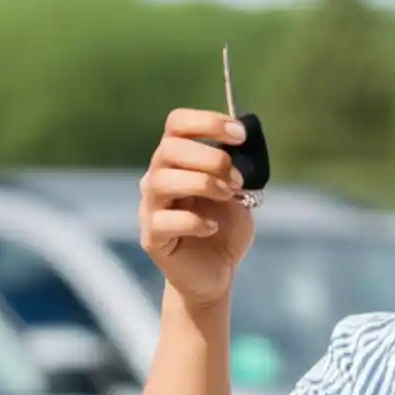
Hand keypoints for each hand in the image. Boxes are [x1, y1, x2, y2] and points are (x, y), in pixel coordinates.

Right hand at [138, 108, 254, 309]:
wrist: (217, 272)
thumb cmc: (225, 228)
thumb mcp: (239, 191)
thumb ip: (238, 167)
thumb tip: (244, 145)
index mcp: (176, 160)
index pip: (176, 124)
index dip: (207, 121)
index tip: (239, 135)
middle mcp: (157, 179)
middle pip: (168, 149)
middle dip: (209, 157)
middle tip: (236, 177)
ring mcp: (150, 209)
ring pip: (162, 181)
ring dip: (202, 184)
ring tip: (227, 197)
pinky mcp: (152, 238)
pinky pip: (165, 221)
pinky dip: (194, 221)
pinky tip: (212, 227)